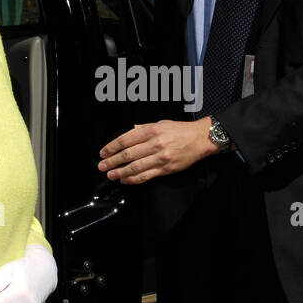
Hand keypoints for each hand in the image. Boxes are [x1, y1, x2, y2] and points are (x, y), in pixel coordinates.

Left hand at [97, 118, 219, 183]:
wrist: (200, 139)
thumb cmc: (180, 130)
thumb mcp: (160, 123)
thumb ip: (142, 128)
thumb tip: (128, 132)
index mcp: (151, 130)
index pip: (125, 139)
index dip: (111, 147)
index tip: (103, 152)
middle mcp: (155, 144)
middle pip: (128, 154)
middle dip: (112, 161)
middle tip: (102, 165)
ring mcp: (160, 157)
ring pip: (135, 167)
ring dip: (120, 172)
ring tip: (110, 174)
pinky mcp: (165, 169)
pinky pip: (146, 176)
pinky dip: (133, 179)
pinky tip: (125, 179)